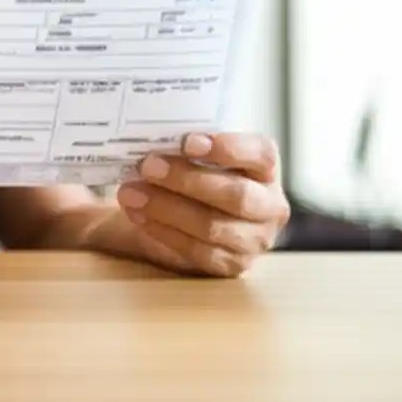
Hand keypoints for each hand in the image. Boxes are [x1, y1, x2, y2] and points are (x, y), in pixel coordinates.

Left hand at [116, 133, 290, 277]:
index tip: (188, 142)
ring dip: (167, 208)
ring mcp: (254, 239)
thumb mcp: (196, 154)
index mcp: (265, 168)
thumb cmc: (192, 173)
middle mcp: (270, 205)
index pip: (261, 154)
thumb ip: (186, 146)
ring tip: (131, 192)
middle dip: (187, 180)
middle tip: (148, 166)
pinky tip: (138, 215)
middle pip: (236, 195)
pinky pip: (197, 251)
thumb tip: (152, 137)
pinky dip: (163, 231)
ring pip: (213, 226)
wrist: (183, 215)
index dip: (228, 148)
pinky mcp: (232, 264)